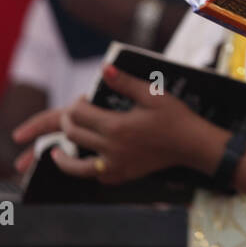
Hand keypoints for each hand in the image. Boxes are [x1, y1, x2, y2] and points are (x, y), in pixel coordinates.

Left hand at [11, 65, 220, 183]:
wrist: (192, 145)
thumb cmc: (175, 117)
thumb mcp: (152, 94)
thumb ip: (125, 83)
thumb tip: (103, 70)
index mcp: (116, 127)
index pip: (79, 114)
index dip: (77, 103)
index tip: (84, 98)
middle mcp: (111, 149)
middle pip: (74, 134)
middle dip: (67, 121)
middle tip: (73, 114)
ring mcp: (115, 166)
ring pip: (75, 165)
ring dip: (62, 158)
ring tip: (54, 153)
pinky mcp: (121, 176)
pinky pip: (94, 176)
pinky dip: (84, 170)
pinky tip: (82, 163)